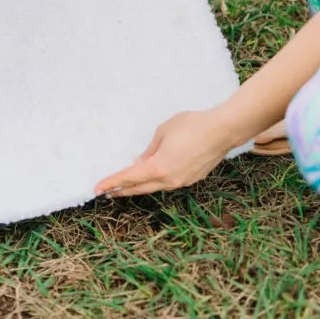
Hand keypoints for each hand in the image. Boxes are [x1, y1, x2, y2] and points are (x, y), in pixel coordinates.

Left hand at [94, 110, 232, 197]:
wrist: (222, 131)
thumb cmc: (191, 126)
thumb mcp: (163, 132)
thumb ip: (150, 150)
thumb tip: (141, 163)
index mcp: (159, 168)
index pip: (130, 178)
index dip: (112, 183)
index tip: (98, 188)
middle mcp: (169, 180)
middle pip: (141, 188)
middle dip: (123, 190)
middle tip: (108, 192)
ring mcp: (182, 181)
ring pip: (156, 187)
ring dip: (140, 187)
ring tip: (126, 185)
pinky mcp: (192, 178)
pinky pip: (169, 183)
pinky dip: (156, 181)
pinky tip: (152, 176)